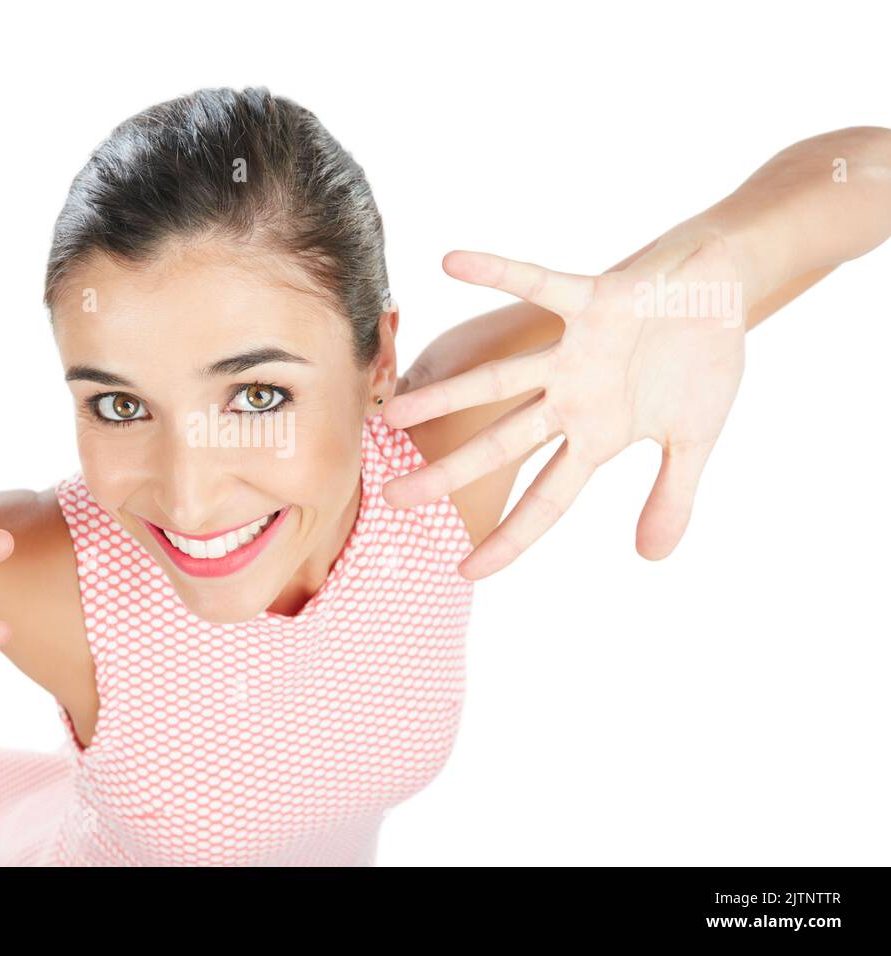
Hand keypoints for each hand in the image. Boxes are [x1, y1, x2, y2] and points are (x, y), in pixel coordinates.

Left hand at [383, 228, 747, 578]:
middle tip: (391, 498)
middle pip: (501, 445)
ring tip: (395, 410)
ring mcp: (575, 353)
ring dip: (448, 394)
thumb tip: (651, 558)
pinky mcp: (589, 301)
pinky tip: (451, 261)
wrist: (722, 287)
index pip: (547, 500)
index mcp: (597, 436)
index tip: (467, 571)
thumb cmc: (701, 361)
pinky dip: (499, 271)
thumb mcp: (694, 439)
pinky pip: (538, 282)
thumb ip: (671, 497)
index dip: (511, 537)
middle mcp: (573, 399)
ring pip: (498, 379)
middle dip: (448, 474)